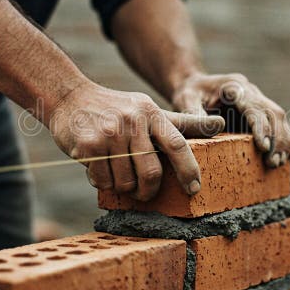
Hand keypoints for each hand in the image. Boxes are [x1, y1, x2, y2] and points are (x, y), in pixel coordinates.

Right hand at [49, 82, 224, 200]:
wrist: (69, 96)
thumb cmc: (115, 108)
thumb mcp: (148, 109)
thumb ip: (181, 123)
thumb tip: (220, 124)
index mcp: (151, 113)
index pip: (178, 145)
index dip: (188, 170)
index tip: (194, 189)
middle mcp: (132, 121)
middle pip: (152, 172)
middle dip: (148, 190)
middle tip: (144, 193)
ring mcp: (109, 133)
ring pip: (125, 182)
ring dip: (122, 186)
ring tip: (115, 172)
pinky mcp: (89, 145)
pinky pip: (103, 181)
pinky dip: (101, 182)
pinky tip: (97, 167)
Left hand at [171, 73, 289, 166]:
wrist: (194, 84)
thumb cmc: (189, 92)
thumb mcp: (186, 100)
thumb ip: (196, 114)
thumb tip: (214, 129)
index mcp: (235, 86)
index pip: (254, 107)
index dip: (261, 127)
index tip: (263, 147)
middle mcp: (251, 91)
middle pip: (273, 113)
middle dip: (276, 139)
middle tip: (272, 162)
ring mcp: (258, 99)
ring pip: (279, 119)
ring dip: (282, 141)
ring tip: (278, 163)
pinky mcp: (259, 110)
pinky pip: (277, 123)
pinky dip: (285, 139)